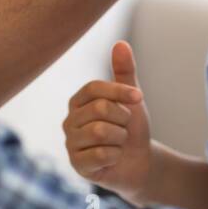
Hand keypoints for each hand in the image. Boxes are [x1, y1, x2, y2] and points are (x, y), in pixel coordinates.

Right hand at [63, 41, 152, 199]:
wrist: (139, 161)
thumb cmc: (130, 127)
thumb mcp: (131, 98)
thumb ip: (125, 71)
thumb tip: (120, 43)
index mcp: (78, 101)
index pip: (94, 88)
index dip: (120, 91)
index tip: (139, 97)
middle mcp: (69, 120)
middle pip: (100, 109)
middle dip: (123, 119)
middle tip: (124, 128)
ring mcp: (70, 144)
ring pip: (100, 132)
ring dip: (120, 138)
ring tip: (119, 142)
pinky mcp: (77, 165)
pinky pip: (100, 155)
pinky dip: (116, 156)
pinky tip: (114, 158)